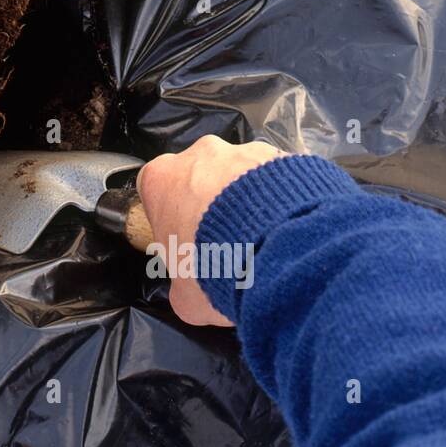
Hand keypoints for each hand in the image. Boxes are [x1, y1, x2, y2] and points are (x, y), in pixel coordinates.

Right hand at [137, 135, 285, 326]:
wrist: (276, 251)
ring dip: (249, 203)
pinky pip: (277, 179)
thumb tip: (192, 295)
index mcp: (160, 179)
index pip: (157, 193)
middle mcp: (199, 155)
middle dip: (213, 207)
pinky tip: (288, 233)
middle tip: (229, 246)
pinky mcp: (282, 156)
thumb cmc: (213, 266)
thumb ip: (182, 286)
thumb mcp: (184, 295)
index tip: (187, 244)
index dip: (172, 220)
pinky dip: (281, 202)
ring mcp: (242, 150)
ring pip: (241, 176)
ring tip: (265, 242)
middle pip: (200, 179)